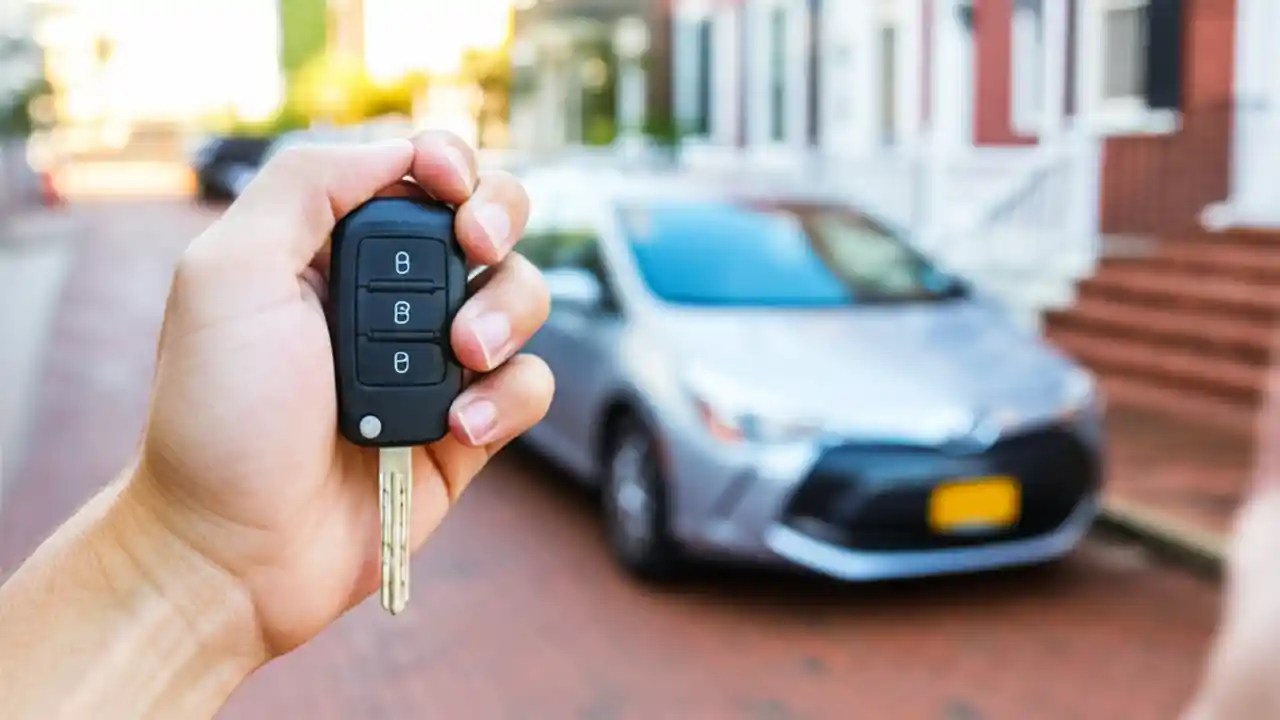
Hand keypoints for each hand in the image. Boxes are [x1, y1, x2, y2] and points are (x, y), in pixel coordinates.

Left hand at [128, 133, 551, 656]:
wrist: (235, 550)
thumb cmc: (219, 416)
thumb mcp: (228, 273)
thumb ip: (306, 185)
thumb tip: (402, 148)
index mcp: (333, 247)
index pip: (418, 171)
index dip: (451, 164)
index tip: (450, 187)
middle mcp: (391, 296)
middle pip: (490, 218)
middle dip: (498, 217)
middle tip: (476, 245)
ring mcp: (434, 360)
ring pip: (523, 296)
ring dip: (506, 313)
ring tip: (462, 353)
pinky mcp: (469, 425)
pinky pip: (530, 384)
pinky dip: (508, 398)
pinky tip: (457, 427)